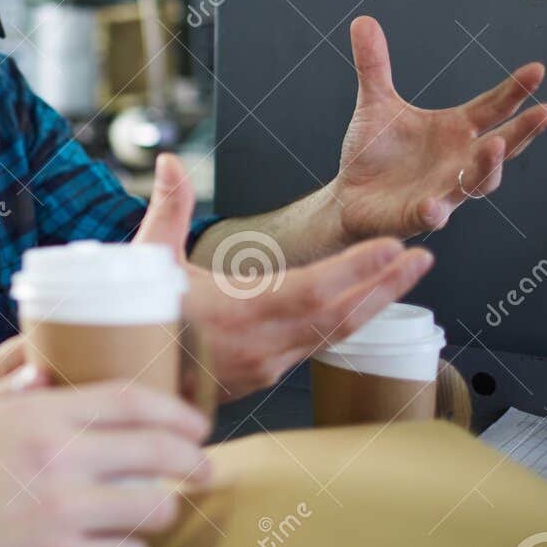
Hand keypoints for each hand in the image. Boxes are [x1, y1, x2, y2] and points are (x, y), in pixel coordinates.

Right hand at [0, 382, 211, 546]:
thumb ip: (6, 382)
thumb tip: (45, 367)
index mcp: (36, 411)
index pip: (135, 401)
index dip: (178, 412)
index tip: (197, 425)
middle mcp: (57, 457)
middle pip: (160, 453)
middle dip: (194, 462)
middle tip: (201, 470)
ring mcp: (61, 512)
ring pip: (153, 509)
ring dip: (159, 511)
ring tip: (148, 513)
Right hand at [136, 154, 434, 399]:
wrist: (125, 385)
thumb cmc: (134, 324)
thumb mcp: (147, 261)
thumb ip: (167, 208)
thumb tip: (171, 161)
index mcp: (236, 313)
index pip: (312, 290)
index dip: (356, 269)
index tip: (392, 248)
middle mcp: (260, 345)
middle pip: (339, 316)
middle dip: (385, 285)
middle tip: (421, 259)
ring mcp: (265, 366)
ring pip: (333, 335)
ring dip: (371, 304)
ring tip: (402, 277)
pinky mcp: (263, 377)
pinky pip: (315, 347)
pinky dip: (343, 323)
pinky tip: (358, 305)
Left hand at [334, 16, 546, 239]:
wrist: (350, 195)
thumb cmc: (375, 152)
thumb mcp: (375, 104)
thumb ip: (374, 66)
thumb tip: (363, 20)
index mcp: (456, 130)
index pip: (493, 107)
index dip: (515, 90)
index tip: (537, 69)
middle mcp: (459, 160)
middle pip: (502, 146)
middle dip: (524, 130)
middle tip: (546, 112)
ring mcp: (443, 189)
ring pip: (477, 182)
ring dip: (489, 166)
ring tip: (496, 144)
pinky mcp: (418, 214)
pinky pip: (432, 215)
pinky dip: (434, 210)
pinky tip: (433, 206)